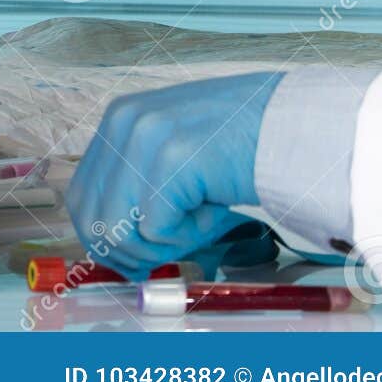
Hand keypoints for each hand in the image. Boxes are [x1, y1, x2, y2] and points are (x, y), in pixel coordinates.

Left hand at [66, 72, 281, 279]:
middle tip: (165, 258)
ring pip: (118, 230)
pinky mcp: (171, 159)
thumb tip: (111, 244)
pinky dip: (189, 235)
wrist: (300, 126)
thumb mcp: (175, 156)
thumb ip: (139, 186)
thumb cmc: (245, 148)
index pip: (81, 196)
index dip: (102, 240)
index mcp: (118, 121)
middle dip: (128, 252)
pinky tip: (217, 208)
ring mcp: (144, 137)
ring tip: (200, 221)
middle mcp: (122, 123)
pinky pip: (156, 230)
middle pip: (91, 218)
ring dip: (161, 245)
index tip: (134, 260)